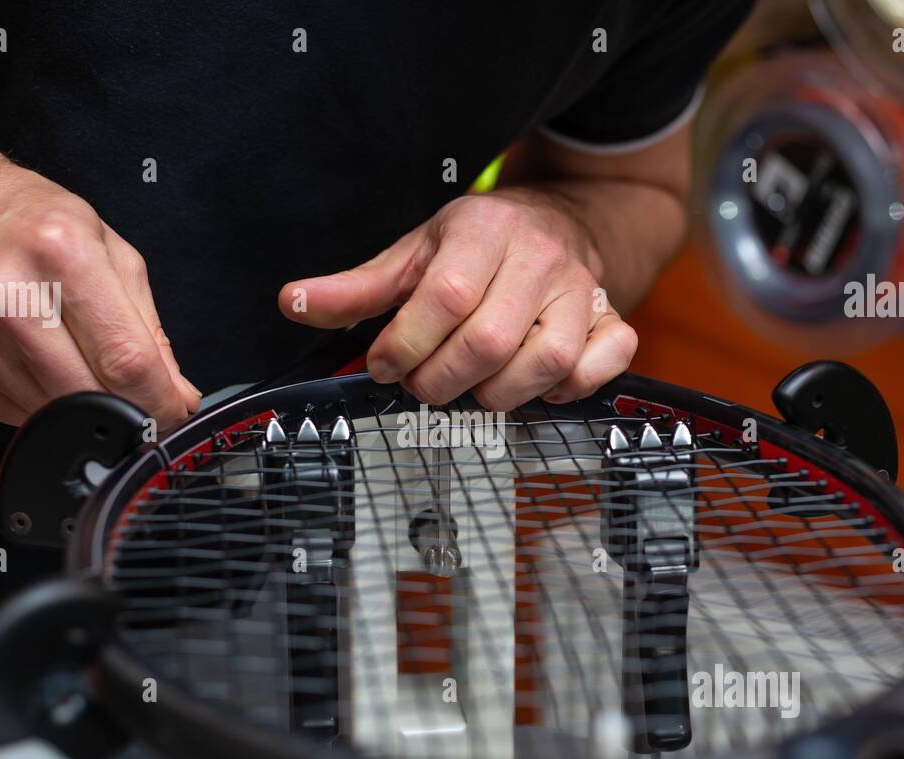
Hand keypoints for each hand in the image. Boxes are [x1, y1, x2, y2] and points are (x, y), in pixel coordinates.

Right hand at [0, 159, 199, 425]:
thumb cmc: (26, 219)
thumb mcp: (107, 246)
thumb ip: (149, 325)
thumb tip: (176, 393)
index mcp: (60, 255)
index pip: (126, 358)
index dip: (161, 399)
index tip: (175, 410)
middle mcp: (10, 298)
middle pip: (92, 395)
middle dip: (131, 410)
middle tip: (143, 400)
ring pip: (59, 415)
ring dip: (88, 410)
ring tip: (87, 369)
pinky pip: (21, 416)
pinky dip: (48, 406)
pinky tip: (47, 368)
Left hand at [279, 187, 637, 409]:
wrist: (561, 220)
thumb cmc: (478, 246)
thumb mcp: (414, 254)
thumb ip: (357, 288)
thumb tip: (293, 303)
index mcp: (484, 230)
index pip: (445, 298)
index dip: (406, 345)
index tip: (385, 364)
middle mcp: (539, 257)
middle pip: (489, 340)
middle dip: (441, 380)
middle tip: (422, 384)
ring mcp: (581, 290)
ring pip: (546, 362)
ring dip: (498, 393)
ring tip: (471, 388)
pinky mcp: (610, 318)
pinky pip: (605, 363)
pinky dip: (570, 387)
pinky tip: (535, 386)